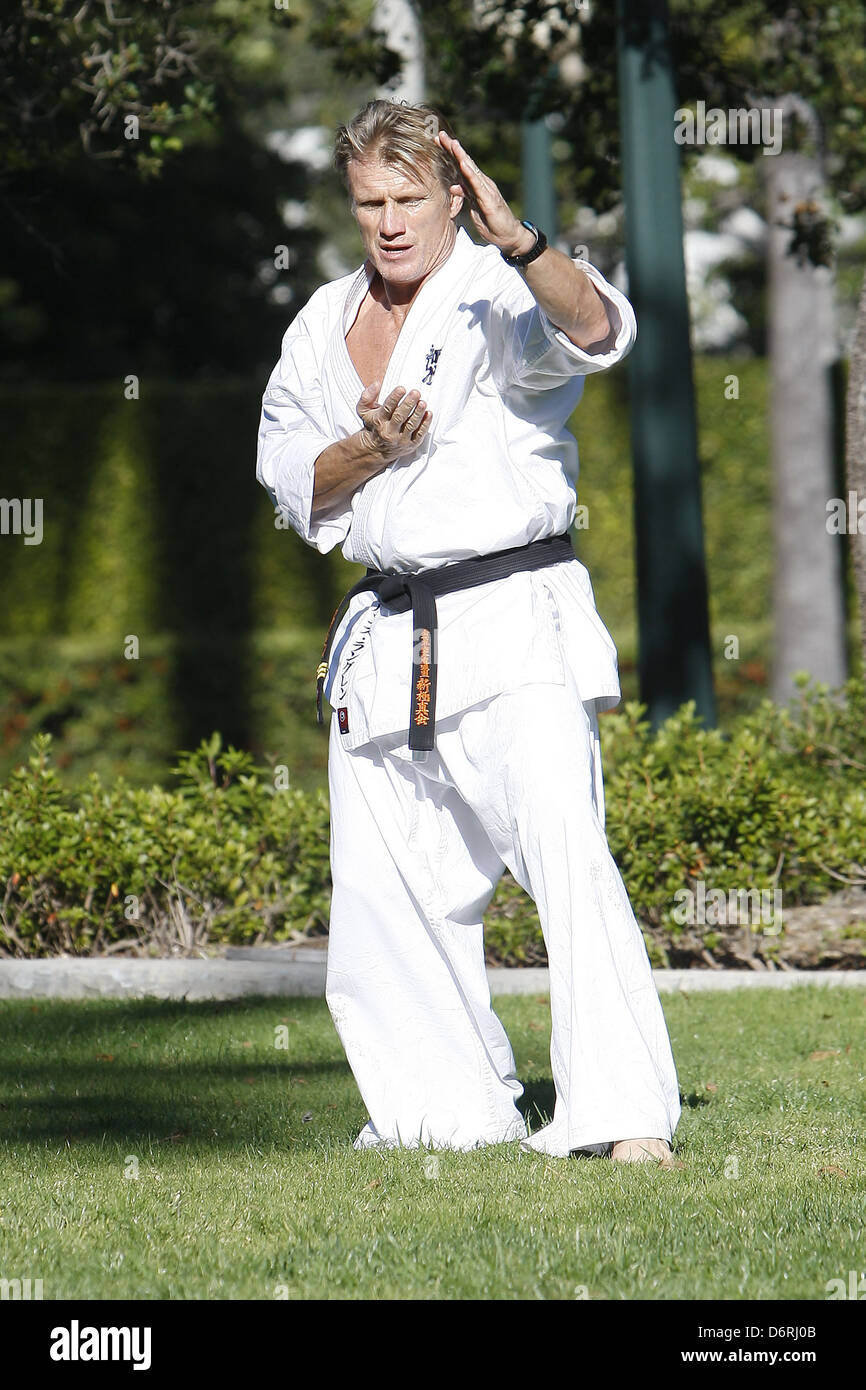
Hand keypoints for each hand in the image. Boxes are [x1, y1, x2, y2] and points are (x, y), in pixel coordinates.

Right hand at [356, 382, 431, 462]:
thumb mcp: (364, 411)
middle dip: (408, 404)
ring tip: (422, 403)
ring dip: (418, 413)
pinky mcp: (411, 444)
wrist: (376, 448)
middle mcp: (390, 431)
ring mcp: (401, 439)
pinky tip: (428, 414)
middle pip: (400, 416)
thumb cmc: (373, 425)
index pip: (387, 408)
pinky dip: (425, 424)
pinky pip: (420, 434)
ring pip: (411, 425)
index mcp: (379, 421)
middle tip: (415, 393)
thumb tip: (376, 384)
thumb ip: (367, 396)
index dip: (394, 398)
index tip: (401, 389)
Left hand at [435, 130, 533, 256]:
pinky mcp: (489, 200)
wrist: (508, 235)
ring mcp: (486, 190)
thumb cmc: (491, 222)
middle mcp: (481, 183)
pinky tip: (464, 164)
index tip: (437, 141)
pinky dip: (471, 174)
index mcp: (475, 185)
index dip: (449, 153)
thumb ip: (464, 195)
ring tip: (452, 144)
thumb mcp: (473, 207)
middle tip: (440, 135)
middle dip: (452, 149)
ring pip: (471, 170)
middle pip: (464, 163)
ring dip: (461, 156)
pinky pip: (478, 185)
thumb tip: (452, 186)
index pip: (460, 166)